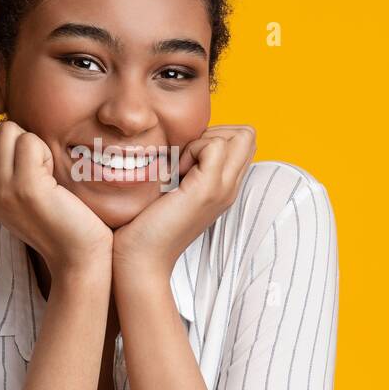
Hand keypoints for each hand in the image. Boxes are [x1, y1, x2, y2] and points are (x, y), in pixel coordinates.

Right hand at [0, 120, 112, 277]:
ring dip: (34, 145)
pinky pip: (29, 142)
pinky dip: (46, 152)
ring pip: (9, 131)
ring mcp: (2, 190)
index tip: (31, 168)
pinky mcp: (25, 188)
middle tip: (41, 169)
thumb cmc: (60, 219)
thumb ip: (7, 168)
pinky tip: (54, 178)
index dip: (11, 142)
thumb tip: (6, 129)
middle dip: (21, 139)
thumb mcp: (22, 194)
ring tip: (47, 174)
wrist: (77, 256)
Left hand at [112, 124, 256, 278]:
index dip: (216, 133)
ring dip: (204, 140)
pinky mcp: (208, 190)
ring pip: (238, 136)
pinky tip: (175, 173)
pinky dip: (193, 149)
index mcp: (224, 186)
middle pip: (247, 135)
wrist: (140, 259)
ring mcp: (223, 189)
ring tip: (180, 167)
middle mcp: (230, 188)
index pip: (242, 141)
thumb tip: (179, 140)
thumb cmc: (145, 224)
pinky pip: (215, 146)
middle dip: (216, 130)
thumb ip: (184, 166)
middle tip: (186, 156)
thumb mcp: (170, 187)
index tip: (187, 155)